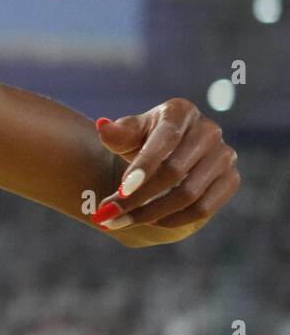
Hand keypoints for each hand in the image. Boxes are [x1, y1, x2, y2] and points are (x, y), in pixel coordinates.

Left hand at [91, 98, 239, 233]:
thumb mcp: (129, 133)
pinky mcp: (231, 179)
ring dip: (151, 213)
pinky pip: (204, 208)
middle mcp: (209, 131)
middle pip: (174, 172)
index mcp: (181, 112)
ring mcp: (224, 155)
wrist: (172, 150)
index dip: (142, 168)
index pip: (164, 141)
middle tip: (107, 214)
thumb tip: (104, 127)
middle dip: (138, 197)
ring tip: (120, 221)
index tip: (120, 192)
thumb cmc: (145, 139)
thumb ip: (117, 133)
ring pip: (188, 195)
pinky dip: (174, 220)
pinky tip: (150, 222)